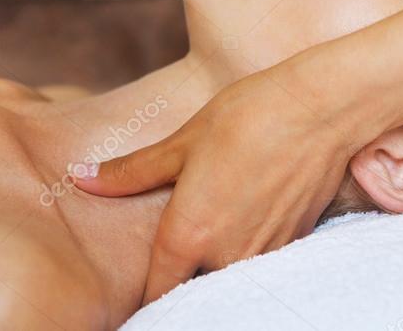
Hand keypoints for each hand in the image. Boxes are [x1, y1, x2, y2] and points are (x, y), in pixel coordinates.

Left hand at [74, 67, 357, 304]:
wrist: (322, 108)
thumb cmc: (248, 116)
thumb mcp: (183, 141)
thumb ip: (130, 172)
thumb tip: (80, 178)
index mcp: (188, 235)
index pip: (156, 292)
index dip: (146, 291)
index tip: (143, 279)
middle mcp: (226, 256)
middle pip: (194, 287)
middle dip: (184, 273)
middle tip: (181, 240)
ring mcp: (264, 253)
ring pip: (228, 275)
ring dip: (218, 259)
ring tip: (217, 219)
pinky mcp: (294, 241)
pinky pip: (260, 258)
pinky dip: (249, 245)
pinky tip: (250, 209)